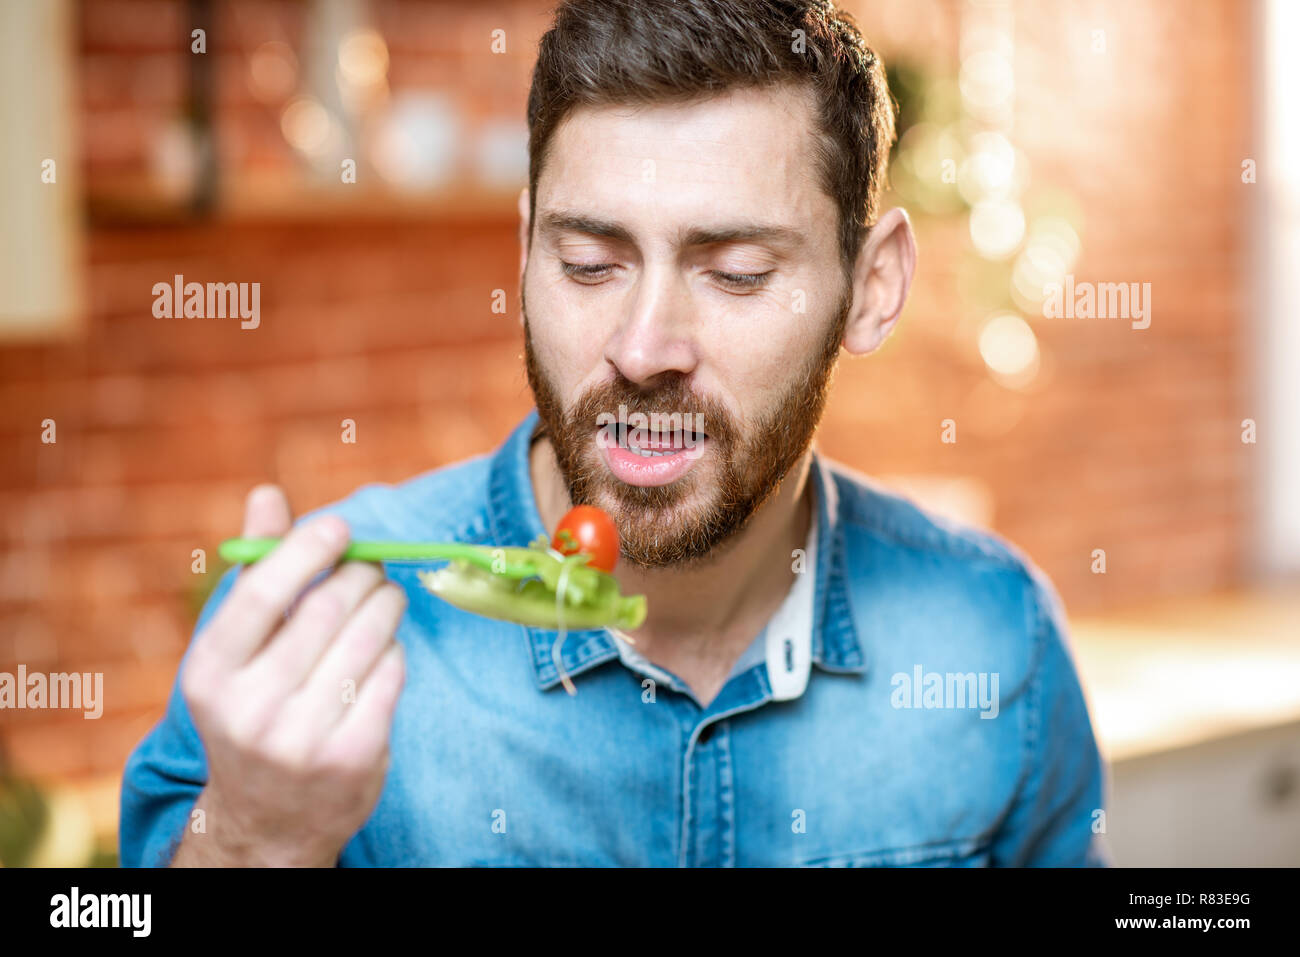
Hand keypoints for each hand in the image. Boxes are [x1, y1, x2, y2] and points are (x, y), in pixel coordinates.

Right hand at [175, 485, 406, 866]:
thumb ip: (255, 573)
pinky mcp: (354, 757)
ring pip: (367, 639)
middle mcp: (250, 709)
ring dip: (387, 605)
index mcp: (209, 674)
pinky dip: (394, 651)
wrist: (268, 819)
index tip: (340, 529)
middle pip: (326, 611)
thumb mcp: (235, 651)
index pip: (261, 594)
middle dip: (360, 576)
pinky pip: (391, 675)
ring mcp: (303, 738)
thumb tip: (267, 493)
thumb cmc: (252, 708)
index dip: (307, 550)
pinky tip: (385, 649)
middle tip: (373, 566)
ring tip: (387, 596)